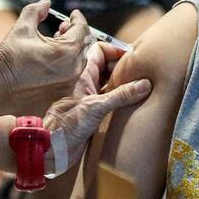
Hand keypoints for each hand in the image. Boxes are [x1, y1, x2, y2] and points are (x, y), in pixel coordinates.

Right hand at [0, 0, 92, 115]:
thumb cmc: (6, 59)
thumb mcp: (22, 28)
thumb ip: (36, 11)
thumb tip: (46, 3)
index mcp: (65, 53)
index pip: (82, 30)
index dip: (78, 19)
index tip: (73, 15)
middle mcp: (71, 72)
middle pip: (83, 47)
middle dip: (75, 34)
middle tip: (63, 28)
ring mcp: (66, 87)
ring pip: (78, 64)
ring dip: (71, 51)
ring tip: (55, 44)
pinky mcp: (58, 97)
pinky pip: (69, 79)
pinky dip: (64, 68)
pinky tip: (50, 63)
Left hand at [41, 40, 150, 175]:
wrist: (54, 148)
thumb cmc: (66, 125)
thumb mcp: (97, 107)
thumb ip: (121, 95)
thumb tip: (144, 84)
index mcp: (83, 75)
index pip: (100, 51)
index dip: (115, 51)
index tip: (131, 58)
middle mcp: (86, 83)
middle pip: (108, 66)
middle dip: (123, 68)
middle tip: (140, 74)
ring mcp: (90, 97)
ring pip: (110, 83)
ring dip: (123, 84)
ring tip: (140, 87)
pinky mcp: (93, 112)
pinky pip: (110, 99)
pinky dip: (121, 98)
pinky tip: (132, 103)